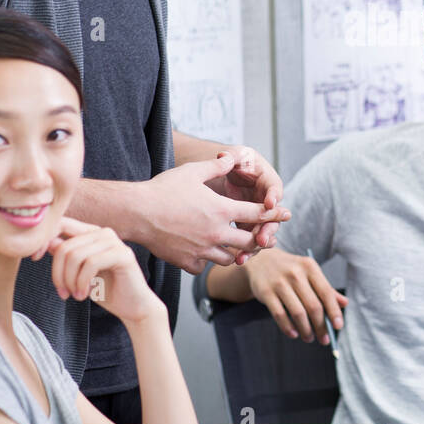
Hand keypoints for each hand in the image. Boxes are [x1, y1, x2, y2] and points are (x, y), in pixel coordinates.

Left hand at [33, 217, 163, 325]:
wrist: (133, 307)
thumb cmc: (105, 290)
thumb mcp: (77, 272)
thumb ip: (66, 255)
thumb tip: (46, 242)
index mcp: (91, 233)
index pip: (60, 224)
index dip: (42, 240)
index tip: (34, 259)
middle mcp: (103, 232)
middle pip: (64, 246)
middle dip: (57, 274)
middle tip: (63, 293)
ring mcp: (114, 242)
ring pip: (75, 255)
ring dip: (70, 281)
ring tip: (75, 295)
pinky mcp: (123, 255)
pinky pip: (90, 264)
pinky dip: (82, 282)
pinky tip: (84, 294)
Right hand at [140, 153, 290, 274]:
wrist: (136, 213)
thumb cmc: (163, 189)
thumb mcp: (193, 172)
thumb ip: (216, 166)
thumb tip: (232, 157)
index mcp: (221, 209)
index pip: (257, 212)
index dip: (274, 213)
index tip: (287, 214)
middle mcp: (216, 232)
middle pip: (248, 241)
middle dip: (257, 238)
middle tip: (263, 238)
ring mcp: (202, 249)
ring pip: (229, 258)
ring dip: (234, 252)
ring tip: (234, 248)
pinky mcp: (187, 261)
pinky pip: (204, 266)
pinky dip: (207, 261)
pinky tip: (204, 254)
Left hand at [206, 145, 286, 264]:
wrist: (224, 175)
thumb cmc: (233, 162)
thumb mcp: (235, 155)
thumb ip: (231, 156)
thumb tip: (223, 157)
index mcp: (267, 181)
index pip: (274, 188)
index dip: (274, 196)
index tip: (269, 204)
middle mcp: (267, 201)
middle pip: (273, 217)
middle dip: (268, 230)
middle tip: (262, 239)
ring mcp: (258, 215)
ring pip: (262, 233)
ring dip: (256, 246)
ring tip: (244, 256)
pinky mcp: (248, 226)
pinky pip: (249, 240)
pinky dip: (245, 250)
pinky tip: (237, 259)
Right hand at [244, 248, 346, 344]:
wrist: (260, 259)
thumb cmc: (290, 269)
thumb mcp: (309, 272)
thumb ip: (326, 288)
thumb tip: (345, 303)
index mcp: (310, 267)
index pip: (326, 293)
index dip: (334, 311)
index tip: (338, 326)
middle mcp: (295, 273)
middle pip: (313, 306)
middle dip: (321, 326)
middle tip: (324, 339)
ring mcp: (279, 283)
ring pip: (297, 313)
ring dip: (306, 330)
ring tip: (309, 338)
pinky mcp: (265, 292)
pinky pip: (279, 314)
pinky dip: (288, 328)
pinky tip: (294, 334)